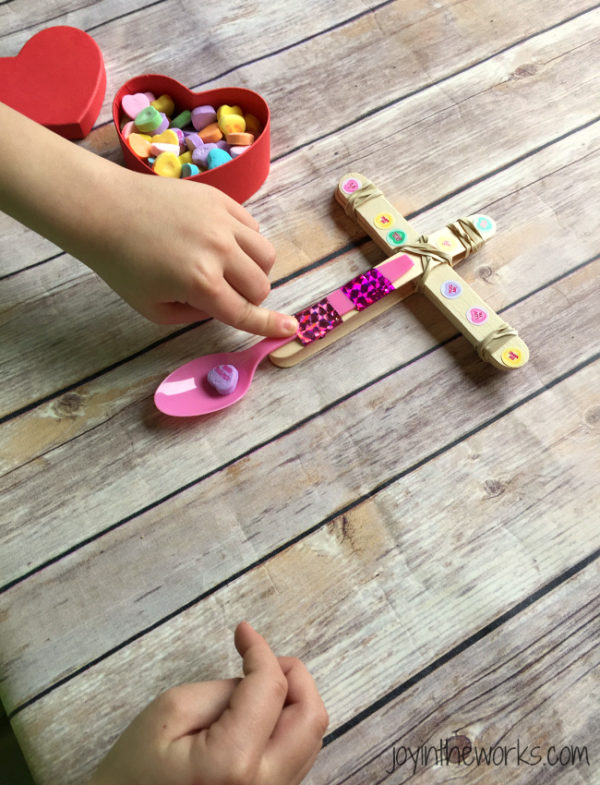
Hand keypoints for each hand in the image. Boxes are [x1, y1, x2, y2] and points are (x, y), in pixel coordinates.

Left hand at [0, 102, 297, 337]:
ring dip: (254, 269)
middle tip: (224, 293)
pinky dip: (245, 242)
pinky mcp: (221, 199)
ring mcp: (222, 220)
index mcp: (200, 283)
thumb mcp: (154, 309)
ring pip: (266, 254)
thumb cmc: (122, 265)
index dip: (269, 325)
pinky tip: (221, 242)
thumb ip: (194, 315)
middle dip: (249, 297)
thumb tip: (223, 305)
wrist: (104, 209)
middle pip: (261, 284)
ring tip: (228, 267)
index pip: (245, 312)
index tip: (292, 329)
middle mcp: (219, 250)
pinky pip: (253, 227)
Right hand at [89, 622, 327, 784]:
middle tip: (261, 658)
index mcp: (233, 763)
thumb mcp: (171, 712)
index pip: (271, 689)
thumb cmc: (136, 769)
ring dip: (293, 700)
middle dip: (293, 675)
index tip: (243, 632)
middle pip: (311, 716)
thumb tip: (257, 677)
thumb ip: (223, 690)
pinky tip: (259, 713)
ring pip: (310, 738)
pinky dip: (288, 726)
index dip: (260, 650)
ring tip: (257, 684)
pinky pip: (298, 758)